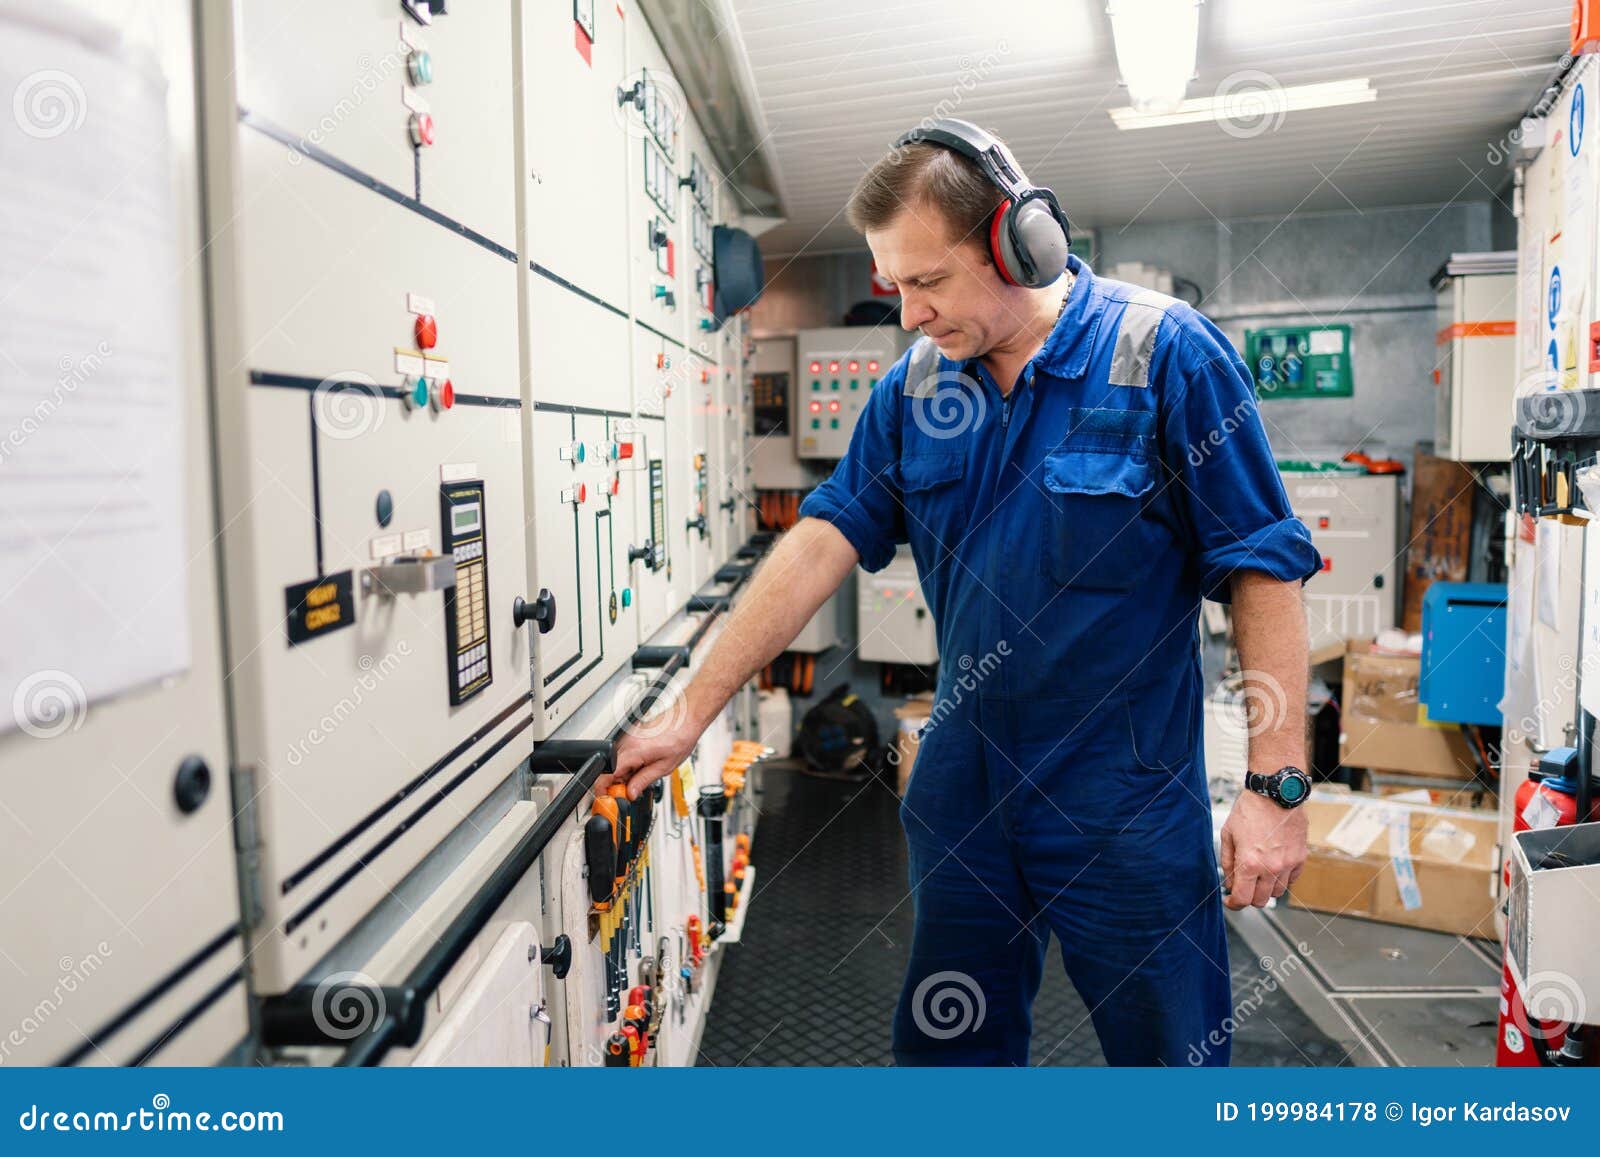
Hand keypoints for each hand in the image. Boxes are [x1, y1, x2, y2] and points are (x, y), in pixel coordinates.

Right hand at [600, 712, 704, 800]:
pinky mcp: (632, 735)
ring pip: (618, 763)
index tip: (610, 798)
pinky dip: (631, 763)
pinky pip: (625, 754)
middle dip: (619, 783)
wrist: (687, 718)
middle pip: (611, 770)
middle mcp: (627, 743)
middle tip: (634, 790)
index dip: (604, 789)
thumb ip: (643, 781)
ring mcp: (628, 738)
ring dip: (626, 773)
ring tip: (646, 772)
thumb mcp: (664, 767)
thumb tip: (630, 793)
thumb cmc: (681, 737)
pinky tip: (645, 763)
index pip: (607, 774)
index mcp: (633, 751)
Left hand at [1219, 789, 1307, 909]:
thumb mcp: (1228, 834)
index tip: (1230, 901)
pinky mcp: (1300, 858)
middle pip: (1260, 901)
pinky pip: (1291, 880)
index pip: (1242, 899)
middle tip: (1243, 886)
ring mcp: (1288, 864)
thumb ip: (1227, 862)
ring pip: (1277, 893)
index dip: (1233, 904)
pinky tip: (1273, 867)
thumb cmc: (1250, 809)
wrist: (1275, 793)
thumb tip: (1230, 882)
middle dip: (1248, 897)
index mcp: (1249, 863)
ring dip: (1266, 889)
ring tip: (1258, 875)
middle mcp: (1270, 867)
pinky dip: (1281, 879)